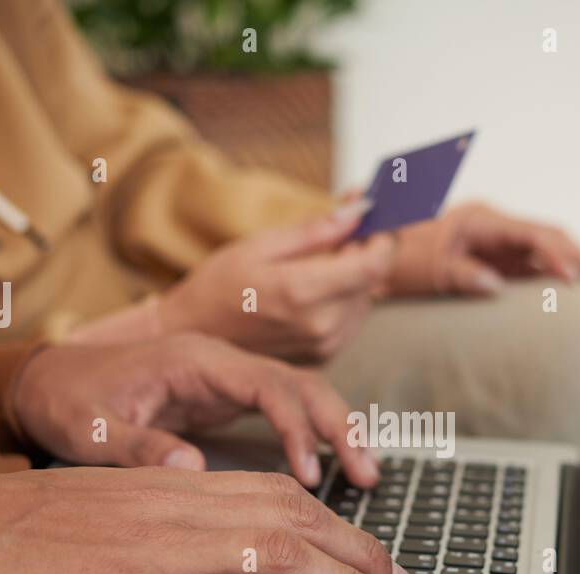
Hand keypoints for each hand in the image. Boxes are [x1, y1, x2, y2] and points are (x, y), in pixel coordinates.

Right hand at [0, 468, 411, 573]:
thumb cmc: (16, 525)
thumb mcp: (105, 503)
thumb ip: (165, 511)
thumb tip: (217, 532)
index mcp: (172, 483)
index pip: (279, 492)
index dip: (338, 523)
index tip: (371, 554)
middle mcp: (177, 506)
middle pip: (295, 518)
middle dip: (360, 554)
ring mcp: (156, 551)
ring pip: (275, 555)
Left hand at [12, 331, 379, 487]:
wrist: (43, 379)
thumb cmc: (64, 398)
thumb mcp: (88, 426)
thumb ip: (138, 444)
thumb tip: (190, 467)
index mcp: (192, 360)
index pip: (267, 384)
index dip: (296, 427)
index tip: (311, 474)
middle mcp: (219, 362)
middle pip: (300, 382)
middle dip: (340, 425)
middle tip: (367, 474)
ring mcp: (225, 377)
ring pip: (300, 393)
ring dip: (336, 429)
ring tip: (365, 475)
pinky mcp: (225, 397)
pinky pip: (283, 409)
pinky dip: (312, 434)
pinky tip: (330, 469)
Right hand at [159, 200, 393, 362]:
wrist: (194, 335)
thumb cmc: (219, 286)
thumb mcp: (260, 245)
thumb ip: (316, 231)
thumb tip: (357, 212)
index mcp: (303, 292)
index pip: (375, 264)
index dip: (385, 236)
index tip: (377, 215)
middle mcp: (321, 324)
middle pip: (373, 279)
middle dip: (367, 246)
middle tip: (347, 218)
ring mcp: (325, 344)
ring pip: (366, 297)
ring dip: (356, 270)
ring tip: (324, 253)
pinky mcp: (325, 355)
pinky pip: (353, 316)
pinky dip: (345, 293)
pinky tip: (318, 283)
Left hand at [384, 201, 579, 296]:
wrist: (380, 259)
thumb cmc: (400, 261)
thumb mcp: (430, 270)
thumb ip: (464, 275)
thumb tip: (496, 286)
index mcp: (482, 220)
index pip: (534, 234)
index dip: (558, 256)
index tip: (574, 282)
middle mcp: (496, 225)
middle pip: (551, 237)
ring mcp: (498, 241)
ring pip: (548, 250)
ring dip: (574, 268)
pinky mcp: (497, 258)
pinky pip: (534, 265)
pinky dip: (555, 278)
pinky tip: (573, 295)